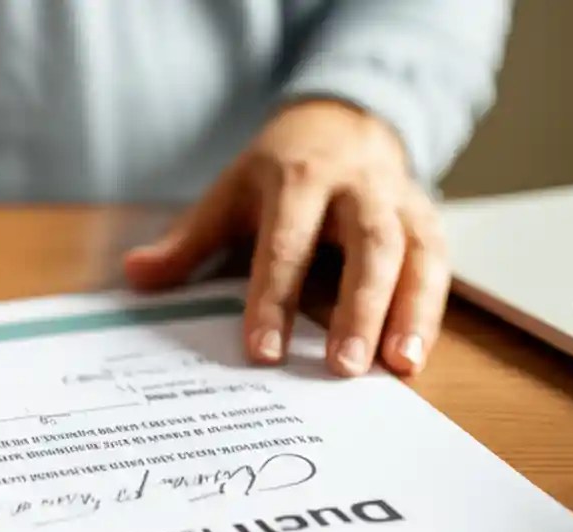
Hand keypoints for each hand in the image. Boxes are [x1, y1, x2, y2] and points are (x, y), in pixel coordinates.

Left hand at [124, 99, 448, 376]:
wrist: (344, 121)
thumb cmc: (281, 170)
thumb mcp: (230, 193)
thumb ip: (188, 241)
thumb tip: (136, 276)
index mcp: (297, 178)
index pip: (284, 244)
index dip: (273, 299)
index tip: (262, 352)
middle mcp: (355, 188)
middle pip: (366, 246)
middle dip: (357, 308)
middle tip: (342, 367)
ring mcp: (398, 202)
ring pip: (413, 255)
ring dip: (409, 314)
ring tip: (397, 369)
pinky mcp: (426, 220)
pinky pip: (436, 265)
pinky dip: (429, 312)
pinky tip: (413, 357)